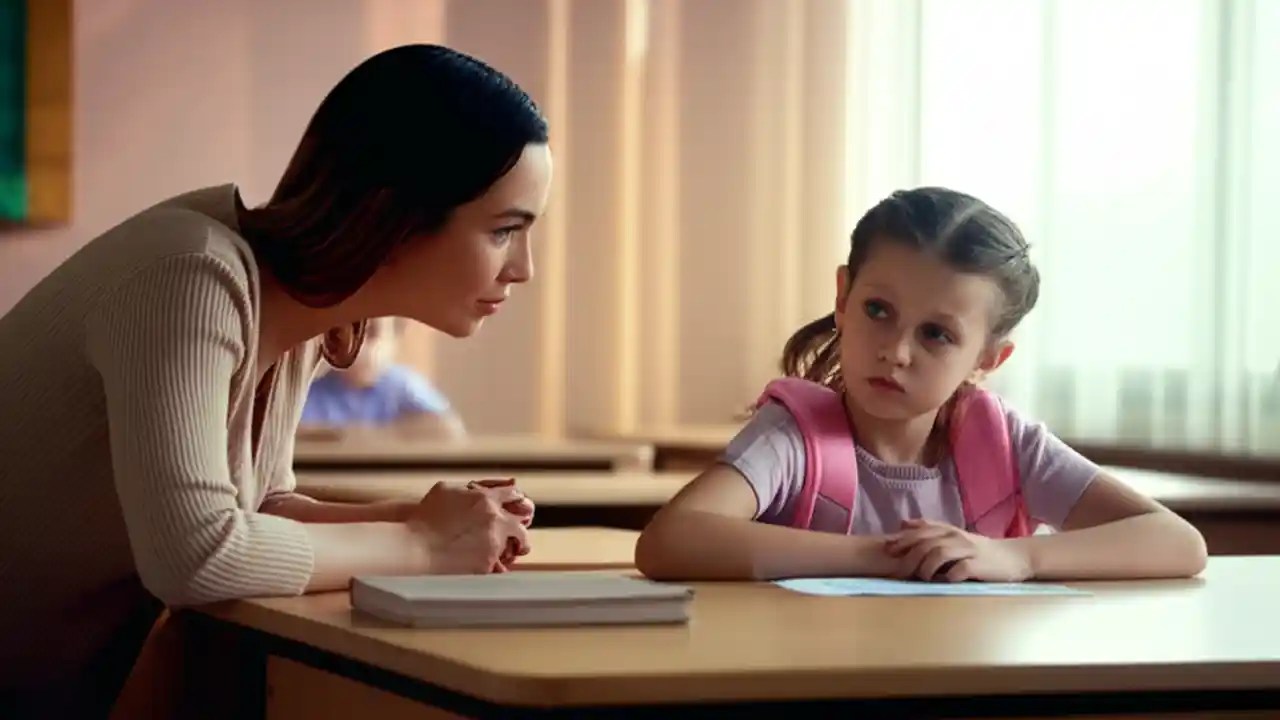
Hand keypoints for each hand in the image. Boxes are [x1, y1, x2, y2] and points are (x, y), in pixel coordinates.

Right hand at [405, 480, 530, 574]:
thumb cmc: (424, 518)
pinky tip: (493, 564)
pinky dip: (498, 562)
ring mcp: (493, 542)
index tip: (517, 506)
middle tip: (519, 535)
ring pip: (518, 543)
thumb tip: (481, 489)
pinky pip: (502, 563)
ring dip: (515, 546)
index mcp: (485, 498)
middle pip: (521, 522)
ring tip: (515, 551)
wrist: (417, 547)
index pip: (513, 494)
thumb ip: (468, 489)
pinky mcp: (488, 563)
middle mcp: (494, 518)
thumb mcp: (445, 490)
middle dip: (520, 527)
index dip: (516, 500)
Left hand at [883, 519, 1032, 582]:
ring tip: (919, 578)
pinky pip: (959, 570)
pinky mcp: (979, 565)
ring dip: (925, 567)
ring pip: (939, 553)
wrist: (1014, 557)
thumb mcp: (954, 536)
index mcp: (948, 530)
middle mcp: (956, 537)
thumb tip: (903, 523)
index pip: (920, 530)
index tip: (887, 549)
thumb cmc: (979, 550)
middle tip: (896, 569)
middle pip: (926, 542)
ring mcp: (968, 550)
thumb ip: (931, 529)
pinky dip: (947, 577)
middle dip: (907, 555)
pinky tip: (942, 584)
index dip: (902, 539)